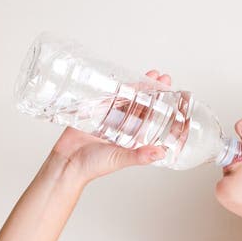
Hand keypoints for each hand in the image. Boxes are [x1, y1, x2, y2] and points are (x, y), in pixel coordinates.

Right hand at [49, 69, 172, 182]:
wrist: (67, 162)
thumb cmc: (94, 166)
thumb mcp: (120, 159)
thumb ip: (139, 156)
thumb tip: (160, 153)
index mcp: (133, 139)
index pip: (153, 121)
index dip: (164, 110)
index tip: (174, 98)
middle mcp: (124, 128)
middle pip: (143, 106)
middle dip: (154, 92)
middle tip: (164, 78)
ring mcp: (110, 118)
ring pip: (128, 98)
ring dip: (139, 86)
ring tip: (152, 74)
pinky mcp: (96, 111)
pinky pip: (109, 96)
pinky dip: (118, 88)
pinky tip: (125, 78)